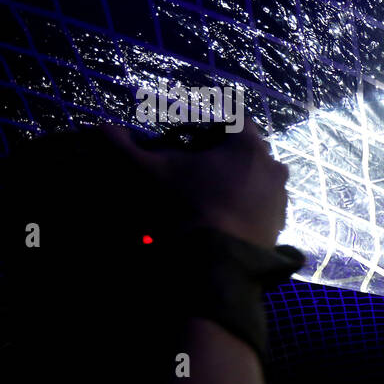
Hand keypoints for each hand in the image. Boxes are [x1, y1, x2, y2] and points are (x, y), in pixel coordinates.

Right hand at [102, 121, 288, 247]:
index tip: (192, 142)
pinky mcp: (281, 222)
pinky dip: (249, 204)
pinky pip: (265, 203)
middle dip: (226, 154)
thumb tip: (102, 127)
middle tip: (199, 170)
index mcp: (248, 145)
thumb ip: (125, 147)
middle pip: (248, 149)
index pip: (233, 120)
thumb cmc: (186, 207)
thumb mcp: (151, 174)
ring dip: (239, 179)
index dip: (211, 128)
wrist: (219, 263)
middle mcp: (273, 166)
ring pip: (259, 177)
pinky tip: (225, 217)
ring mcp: (281, 196)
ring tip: (211, 195)